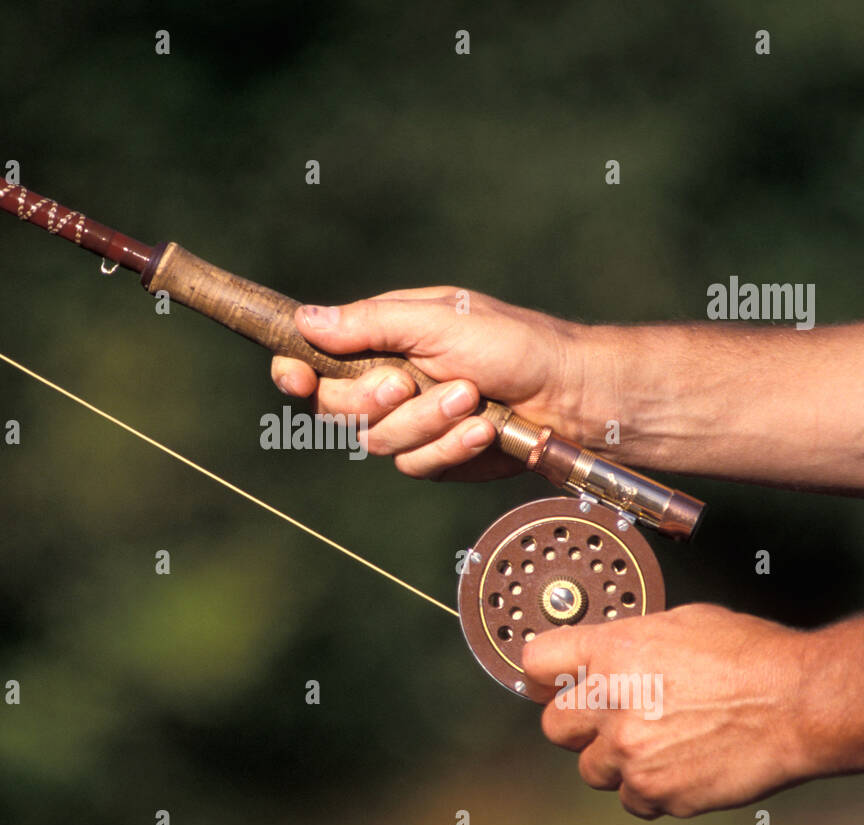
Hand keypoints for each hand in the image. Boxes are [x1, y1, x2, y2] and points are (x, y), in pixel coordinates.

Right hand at [271, 288, 587, 480]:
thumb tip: (305, 320)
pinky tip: (484, 428)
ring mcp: (409, 423)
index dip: (295, 371)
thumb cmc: (510, 342)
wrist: (568, 393)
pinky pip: (416, 465)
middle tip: (408, 381)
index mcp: (380, 340)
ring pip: (378, 442)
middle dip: (372, 399)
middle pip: (335, 409)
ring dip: (427, 420)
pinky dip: (452, 447)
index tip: (295, 376)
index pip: (314, 360)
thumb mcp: (438, 321)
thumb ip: (369, 324)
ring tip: (472, 396)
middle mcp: (386, 382)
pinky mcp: (434, 457)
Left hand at [521, 603, 815, 818]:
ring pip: (591, 770)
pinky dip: (651, 788)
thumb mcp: (679, 622)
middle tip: (606, 718)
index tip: (547, 680)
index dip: (542, 672)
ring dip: (614, 760)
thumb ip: (630, 642)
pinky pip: (634, 799)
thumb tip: (609, 651)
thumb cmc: (752, 658)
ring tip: (654, 743)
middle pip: (553, 726)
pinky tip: (677, 765)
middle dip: (577, 723)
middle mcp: (611, 703)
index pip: (535, 661)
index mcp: (611, 653)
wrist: (799, 704)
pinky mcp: (658, 791)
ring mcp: (632, 753)